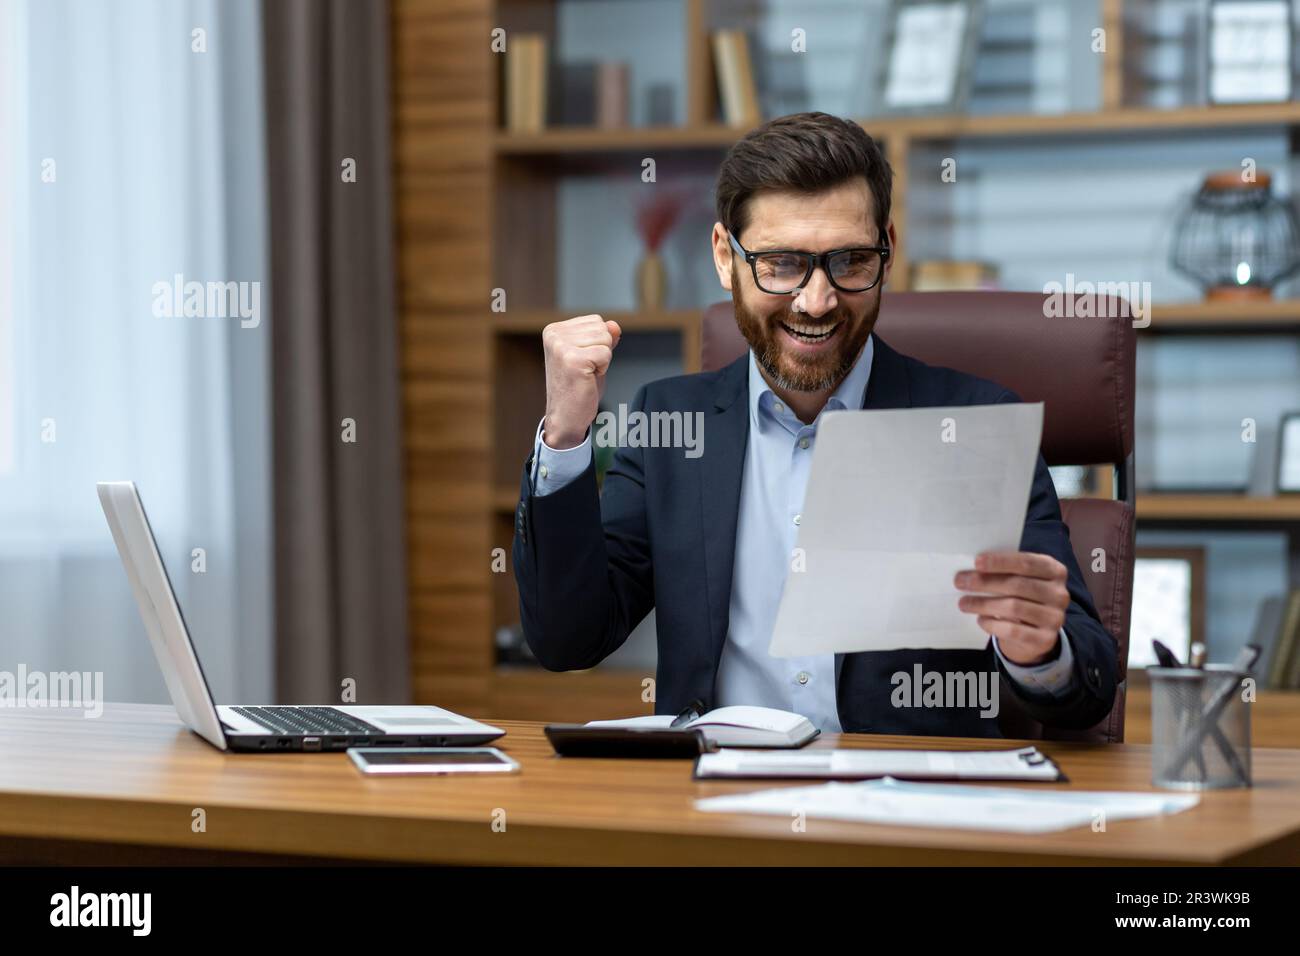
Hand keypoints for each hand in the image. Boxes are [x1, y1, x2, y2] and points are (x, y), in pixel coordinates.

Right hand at [541, 314, 621, 448]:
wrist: (566, 416)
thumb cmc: (577, 387)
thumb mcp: (591, 356)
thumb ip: (602, 338)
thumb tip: (614, 325)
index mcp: (554, 330)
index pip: (596, 321)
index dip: (598, 343)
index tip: (583, 361)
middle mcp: (554, 335)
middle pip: (602, 328)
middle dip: (602, 351)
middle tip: (585, 370)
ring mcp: (561, 346)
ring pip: (605, 339)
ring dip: (602, 360)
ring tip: (586, 374)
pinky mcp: (572, 360)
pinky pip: (606, 353)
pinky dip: (603, 368)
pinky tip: (587, 378)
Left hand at [953, 551, 1069, 665]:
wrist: (1035, 633)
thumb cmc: (1021, 597)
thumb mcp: (1019, 580)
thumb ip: (1004, 572)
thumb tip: (972, 569)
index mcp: (1054, 571)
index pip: (1027, 563)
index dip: (1001, 561)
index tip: (976, 562)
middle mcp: (1059, 593)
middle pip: (1017, 585)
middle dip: (985, 582)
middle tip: (960, 582)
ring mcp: (1055, 617)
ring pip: (1014, 608)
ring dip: (983, 604)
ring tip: (964, 603)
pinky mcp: (1045, 639)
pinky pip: (1013, 630)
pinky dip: (992, 624)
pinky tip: (980, 619)